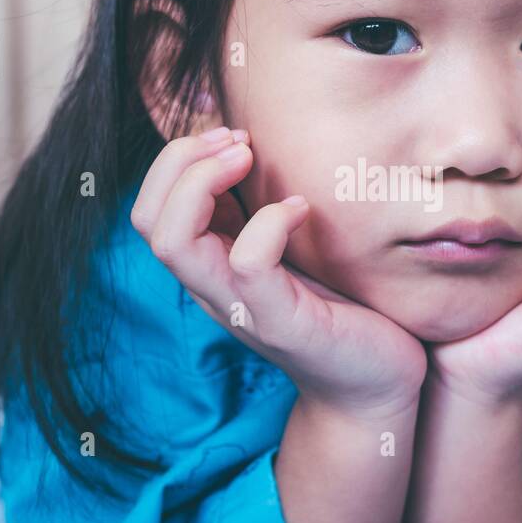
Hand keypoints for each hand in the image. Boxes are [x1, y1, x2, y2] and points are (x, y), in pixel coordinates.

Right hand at [130, 127, 427, 415]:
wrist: (373, 385)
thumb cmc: (340, 310)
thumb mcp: (290, 250)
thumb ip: (261, 213)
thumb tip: (250, 146)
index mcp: (210, 266)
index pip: (151, 209)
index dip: (177, 160)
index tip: (230, 137)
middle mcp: (213, 287)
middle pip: (148, 220)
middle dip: (179, 162)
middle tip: (237, 141)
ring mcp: (241, 307)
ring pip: (174, 242)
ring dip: (203, 182)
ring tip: (249, 158)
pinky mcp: (281, 322)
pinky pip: (248, 263)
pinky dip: (269, 221)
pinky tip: (301, 209)